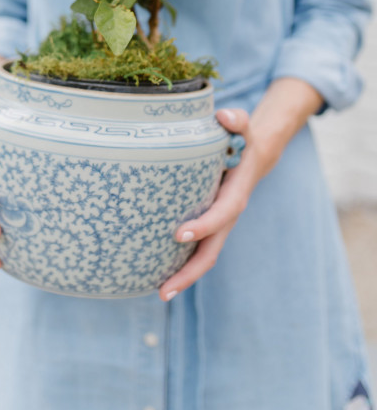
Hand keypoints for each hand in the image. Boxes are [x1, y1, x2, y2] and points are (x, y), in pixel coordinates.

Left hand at [159, 78, 323, 300]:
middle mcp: (227, 216)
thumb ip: (237, 119)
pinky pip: (196, 251)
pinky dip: (179, 266)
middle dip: (189, 271)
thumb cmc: (241, 138)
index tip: (179, 234)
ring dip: (183, 277)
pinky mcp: (207, 228)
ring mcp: (217, 226)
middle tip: (164, 289)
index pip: (220, 214)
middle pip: (211, 251)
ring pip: (203, 257)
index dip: (203, 226)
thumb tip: (225, 115)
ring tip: (159, 293)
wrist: (253, 156)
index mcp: (235, 194)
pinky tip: (156, 276)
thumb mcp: (243, 125)